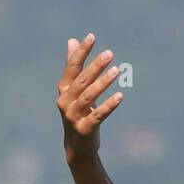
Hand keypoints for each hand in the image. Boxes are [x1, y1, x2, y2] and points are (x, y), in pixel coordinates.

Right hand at [58, 33, 123, 166]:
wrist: (77, 147)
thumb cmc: (78, 114)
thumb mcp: (74, 91)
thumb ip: (73, 67)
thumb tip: (71, 41)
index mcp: (63, 90)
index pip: (72, 67)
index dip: (81, 52)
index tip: (92, 37)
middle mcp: (65, 101)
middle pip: (82, 80)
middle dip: (96, 65)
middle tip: (110, 54)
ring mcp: (73, 116)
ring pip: (90, 96)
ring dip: (103, 83)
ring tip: (117, 71)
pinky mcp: (84, 129)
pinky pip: (99, 115)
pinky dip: (109, 105)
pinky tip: (120, 96)